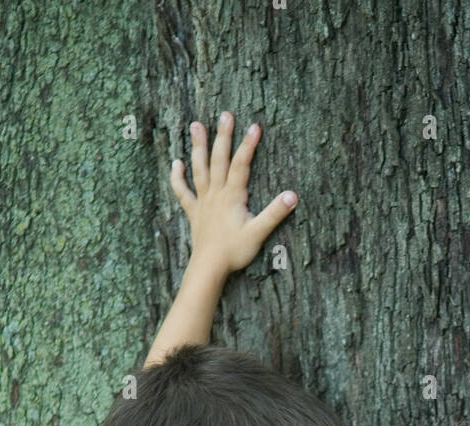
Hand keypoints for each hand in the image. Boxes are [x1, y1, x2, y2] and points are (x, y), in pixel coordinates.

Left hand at [169, 111, 297, 277]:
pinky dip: (178, 177)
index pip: (242, 165)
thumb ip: (274, 213)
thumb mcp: (258, 233)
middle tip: (225, 115)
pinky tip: (176, 163)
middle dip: (223, 136)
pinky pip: (183, 192)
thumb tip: (292, 196)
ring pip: (199, 168)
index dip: (248, 145)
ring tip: (196, 125)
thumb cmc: (234, 251)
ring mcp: (203, 201)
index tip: (255, 126)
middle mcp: (216, 193)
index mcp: (232, 196)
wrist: (209, 266)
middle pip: (219, 159)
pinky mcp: (194, 211)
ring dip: (198, 146)